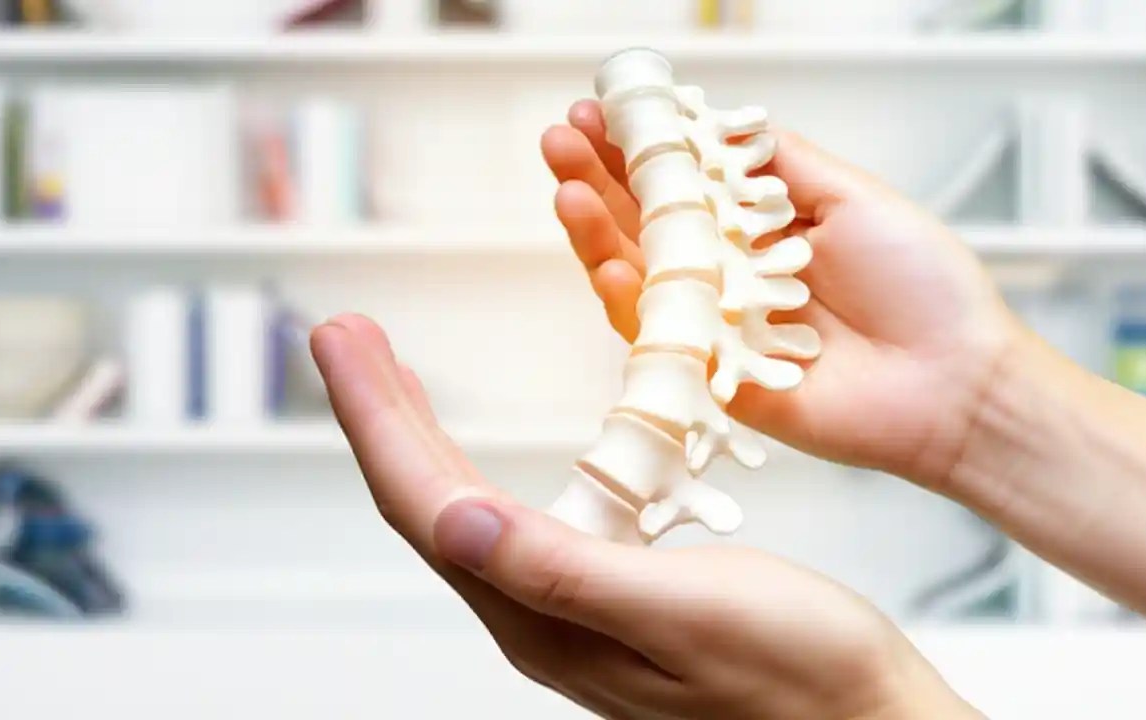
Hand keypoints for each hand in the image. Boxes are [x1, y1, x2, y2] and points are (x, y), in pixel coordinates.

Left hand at [311, 315, 978, 719]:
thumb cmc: (802, 673)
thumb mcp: (688, 609)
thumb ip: (567, 572)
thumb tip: (456, 522)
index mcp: (546, 617)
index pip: (428, 504)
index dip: (377, 416)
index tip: (342, 340)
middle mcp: (538, 618)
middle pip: (428, 501)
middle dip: (380, 411)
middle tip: (345, 335)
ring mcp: (564, 611)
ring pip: (459, 509)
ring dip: (416, 432)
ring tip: (387, 371)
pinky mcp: (599, 596)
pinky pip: (506, 521)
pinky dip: (473, 463)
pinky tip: (472, 447)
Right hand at [542, 101, 1020, 488]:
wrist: (955, 381)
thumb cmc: (921, 289)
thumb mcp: (853, 198)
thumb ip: (782, 162)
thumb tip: (717, 121)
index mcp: (758, 228)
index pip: (680, 181)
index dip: (638, 146)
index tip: (602, 108)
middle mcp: (727, 274)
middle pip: (643, 223)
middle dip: (596, 178)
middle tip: (560, 137)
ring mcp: (714, 326)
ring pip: (637, 275)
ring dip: (595, 232)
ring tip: (566, 186)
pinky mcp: (712, 379)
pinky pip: (659, 340)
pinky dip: (632, 303)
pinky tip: (611, 264)